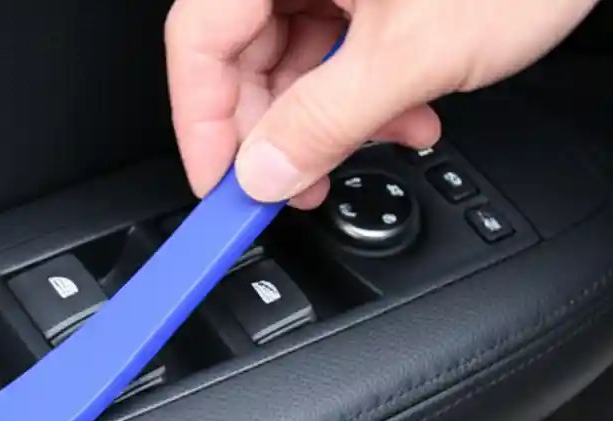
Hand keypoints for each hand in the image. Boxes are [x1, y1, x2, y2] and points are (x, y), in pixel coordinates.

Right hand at [166, 0, 599, 206]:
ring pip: (293, 53)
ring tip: (378, 141)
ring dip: (329, 115)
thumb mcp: (415, 53)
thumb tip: (265, 171)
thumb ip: (327, 120)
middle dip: (275, 128)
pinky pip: (337, 41)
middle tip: (295, 183)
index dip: (200, 122)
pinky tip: (403, 111)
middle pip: (241, 52)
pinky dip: (363, 89)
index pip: (197, 40)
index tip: (220, 187)